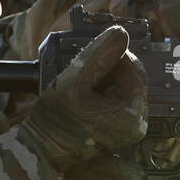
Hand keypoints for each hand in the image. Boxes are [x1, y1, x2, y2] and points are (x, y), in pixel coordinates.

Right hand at [20, 24, 146, 169]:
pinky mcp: (118, 126)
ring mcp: (128, 126)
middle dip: (106, 68)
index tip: (91, 54)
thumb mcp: (75, 80)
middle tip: (82, 72)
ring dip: (101, 77)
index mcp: (133, 114)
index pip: (134, 69)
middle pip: (130, 77)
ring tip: (81, 85)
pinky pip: (115, 97)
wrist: (42, 146)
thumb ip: (98, 55)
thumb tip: (120, 33)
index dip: (112, 56)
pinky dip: (100, 89)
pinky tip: (84, 93)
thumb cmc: (56, 120)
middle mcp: (136, 123)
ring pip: (121, 85)